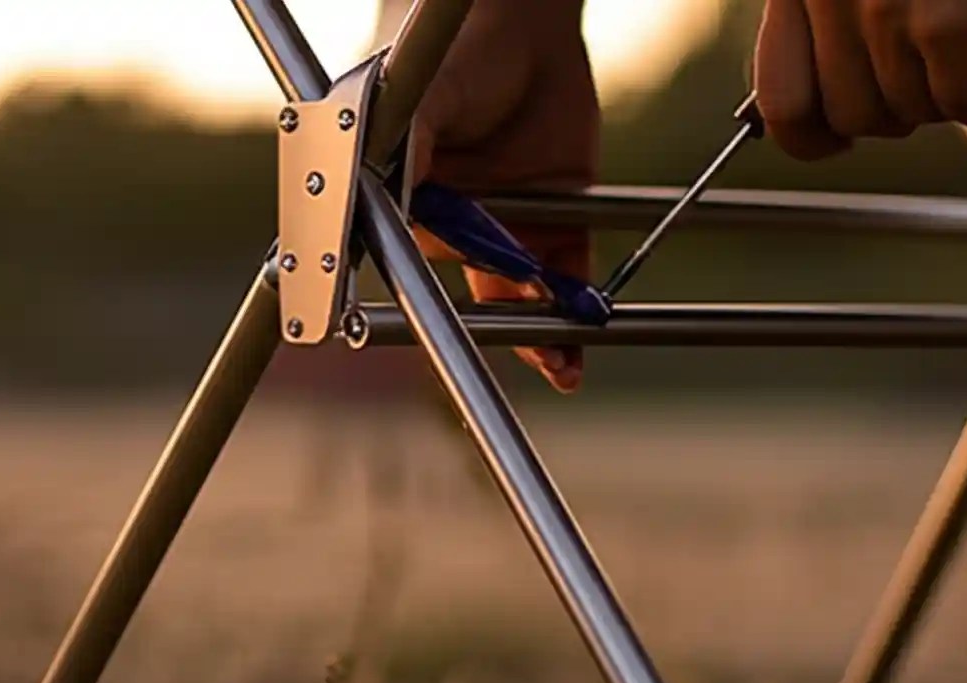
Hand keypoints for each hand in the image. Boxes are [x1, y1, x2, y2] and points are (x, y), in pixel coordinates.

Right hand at [410, 0, 598, 393]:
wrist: (528, 21)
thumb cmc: (459, 55)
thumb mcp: (418, 100)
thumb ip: (403, 152)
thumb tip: (383, 208)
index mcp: (413, 209)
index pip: (417, 269)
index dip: (430, 308)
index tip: (447, 335)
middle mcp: (460, 227)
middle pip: (473, 294)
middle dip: (499, 334)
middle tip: (531, 356)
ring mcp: (511, 227)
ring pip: (523, 296)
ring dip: (540, 335)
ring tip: (559, 365)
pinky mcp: (562, 219)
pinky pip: (570, 274)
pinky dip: (578, 305)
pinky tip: (582, 338)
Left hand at [754, 0, 966, 159]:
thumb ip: (830, 16)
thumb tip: (830, 105)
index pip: (778, 100)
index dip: (806, 138)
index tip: (833, 143)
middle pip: (847, 116)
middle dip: (891, 117)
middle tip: (924, 94)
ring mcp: (883, 8)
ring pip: (905, 112)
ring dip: (944, 103)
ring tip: (964, 67)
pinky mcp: (945, 21)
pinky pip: (963, 104)